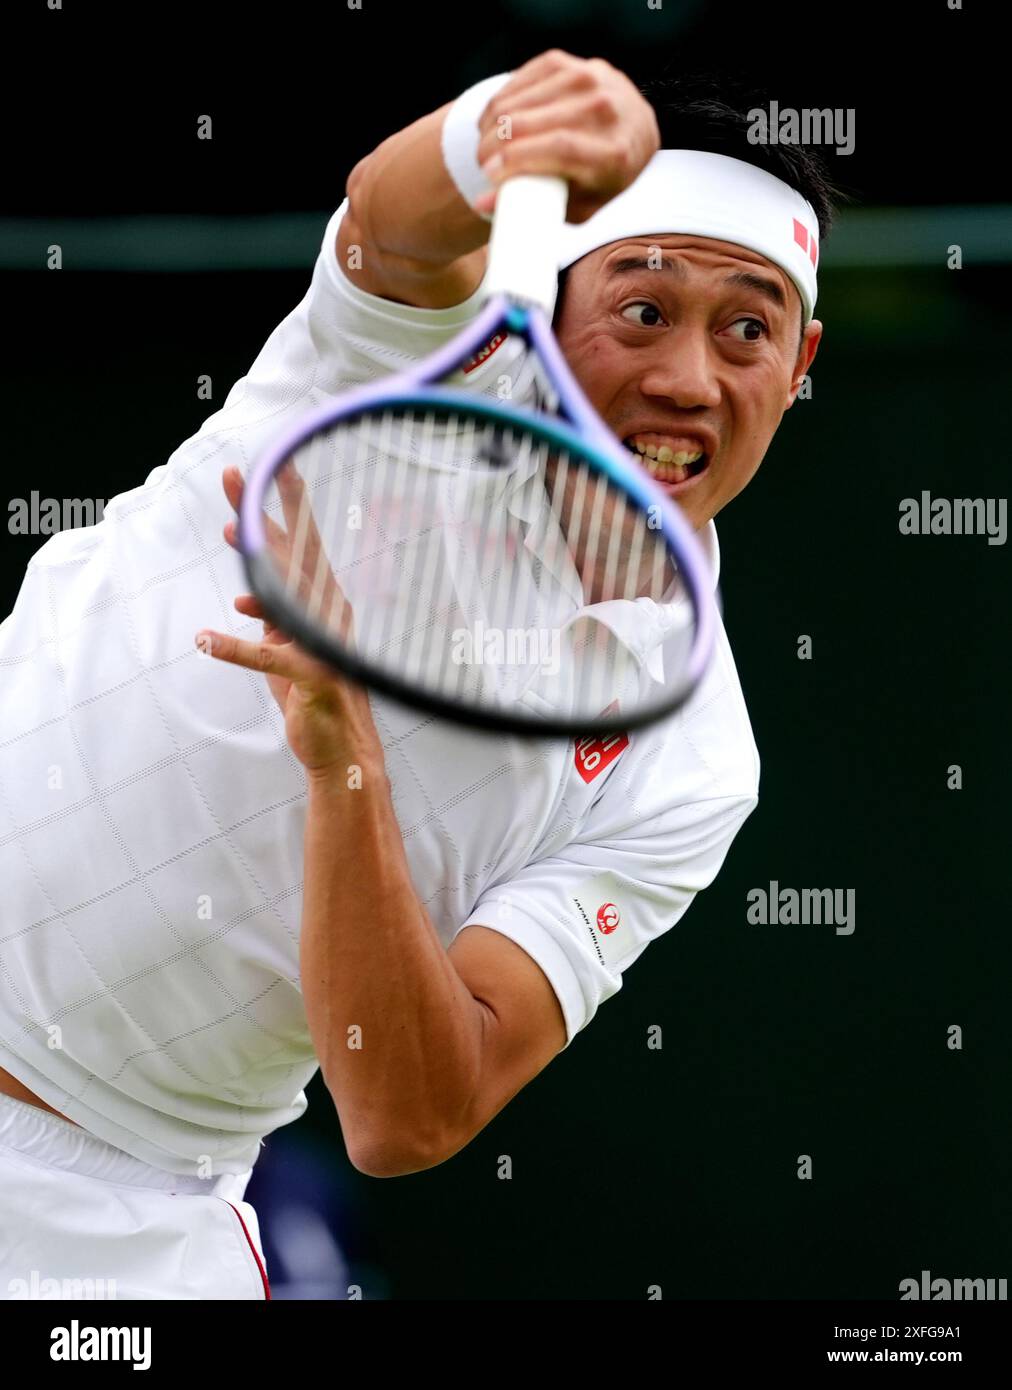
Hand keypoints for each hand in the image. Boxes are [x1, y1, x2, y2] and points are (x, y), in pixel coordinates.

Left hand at [197, 464, 383, 777]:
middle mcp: (327, 614)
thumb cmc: (313, 695)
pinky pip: (268, 657)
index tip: (266, 468)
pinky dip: (234, 648)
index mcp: (323, 603)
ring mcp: (322, 644)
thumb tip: (248, 590)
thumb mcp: (289, 646)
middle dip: (262, 513)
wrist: (342, 748)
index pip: (302, 545)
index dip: (284, 505)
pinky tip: (205, 638)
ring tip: (226, 533)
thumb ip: (272, 616)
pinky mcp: (310, 677)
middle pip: (292, 553)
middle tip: (234, 477)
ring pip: (284, 593)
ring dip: (254, 563)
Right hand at [473, 50, 660, 222]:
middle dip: (494, 143)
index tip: (489, 172)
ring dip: (491, 124)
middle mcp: (607, 109)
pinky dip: (499, 102)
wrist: (631, 129)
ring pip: (520, 100)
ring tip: (485, 146)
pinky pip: (519, 81)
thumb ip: (535, 209)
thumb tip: (481, 203)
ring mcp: (588, 79)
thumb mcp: (577, 205)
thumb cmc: (599, 179)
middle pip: (533, 123)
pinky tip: (494, 122)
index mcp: (616, 152)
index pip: (560, 147)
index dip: (518, 158)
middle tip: (480, 163)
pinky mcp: (567, 63)